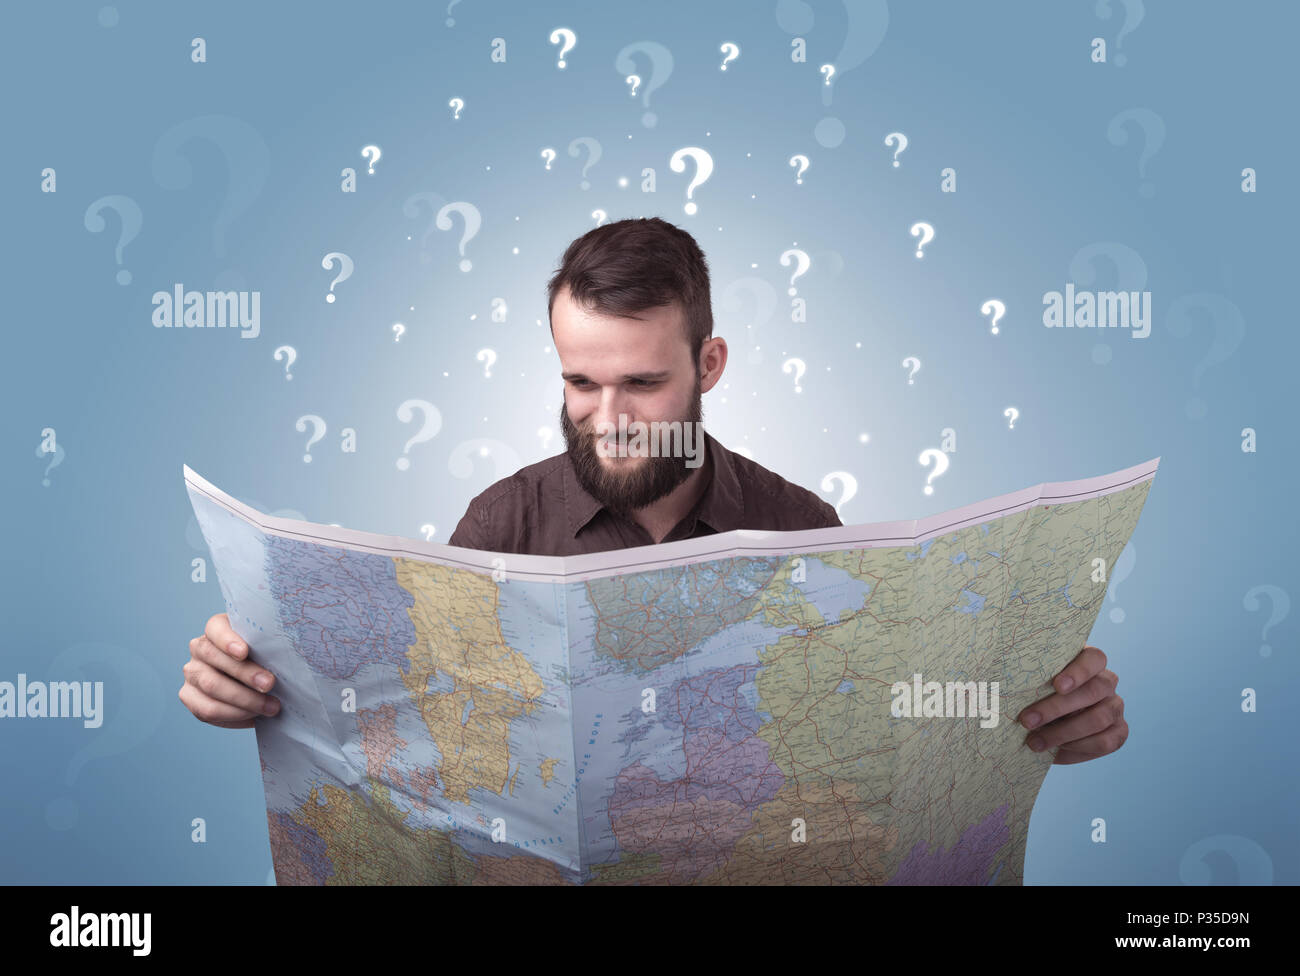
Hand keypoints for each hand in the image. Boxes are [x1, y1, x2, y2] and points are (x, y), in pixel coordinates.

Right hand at [179, 612, 279, 727]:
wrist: (259, 684)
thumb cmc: (267, 660)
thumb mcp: (269, 650)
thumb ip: (270, 649)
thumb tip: (285, 659)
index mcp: (217, 629)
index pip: (215, 628)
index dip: (227, 640)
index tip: (244, 652)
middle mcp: (199, 648)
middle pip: (214, 659)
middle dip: (245, 673)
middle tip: (270, 684)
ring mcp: (192, 673)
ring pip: (211, 686)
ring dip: (244, 699)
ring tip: (271, 706)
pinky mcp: (190, 697)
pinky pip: (207, 710)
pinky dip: (234, 715)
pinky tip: (254, 715)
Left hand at [1016, 645, 1125, 764]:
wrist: (1043, 722)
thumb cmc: (1032, 693)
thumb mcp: (1027, 681)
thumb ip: (1022, 676)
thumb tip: (985, 682)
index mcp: (1088, 661)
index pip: (1094, 659)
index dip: (1078, 671)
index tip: (1056, 685)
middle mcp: (1106, 681)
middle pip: (1094, 690)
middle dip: (1057, 708)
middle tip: (1026, 720)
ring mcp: (1115, 706)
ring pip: (1100, 718)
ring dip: (1064, 733)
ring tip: (1033, 742)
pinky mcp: (1118, 731)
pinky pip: (1106, 742)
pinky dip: (1079, 748)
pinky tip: (1055, 751)